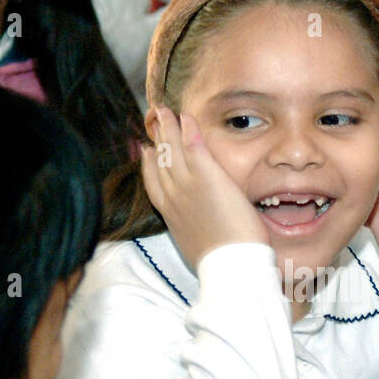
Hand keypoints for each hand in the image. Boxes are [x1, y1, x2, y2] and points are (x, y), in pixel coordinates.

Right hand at [141, 107, 268, 270]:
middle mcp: (172, 196)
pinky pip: (192, 143)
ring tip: (165, 111)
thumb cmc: (221, 263)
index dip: (149, 162)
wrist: (229, 266)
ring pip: (171, 147)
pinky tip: (186, 117)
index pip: (153, 181)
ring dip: (168, 125)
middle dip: (156, 136)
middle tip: (155, 119)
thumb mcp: (197, 245)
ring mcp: (187, 184)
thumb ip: (195, 229)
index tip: (148, 149)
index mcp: (169, 214)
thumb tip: (202, 228)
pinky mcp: (206, 175)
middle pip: (158, 158)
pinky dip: (187, 128)